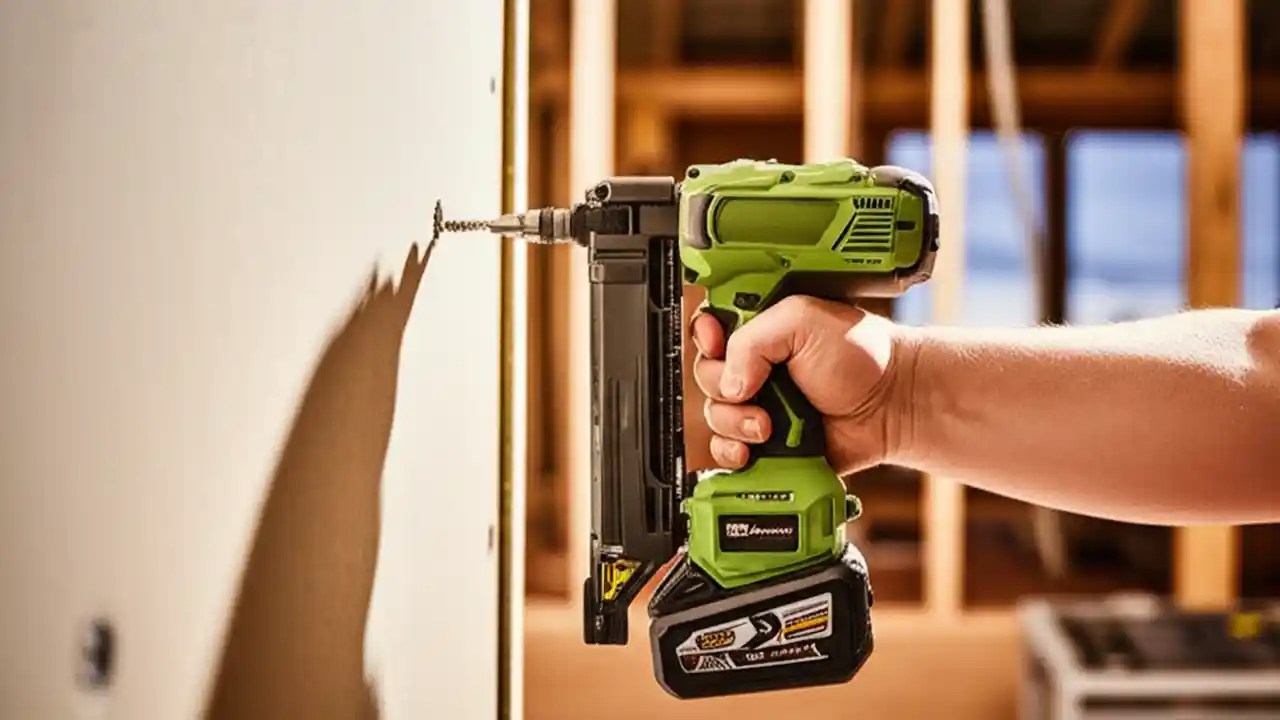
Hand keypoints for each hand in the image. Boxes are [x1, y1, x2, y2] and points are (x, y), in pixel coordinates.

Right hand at [690, 296, 911, 474]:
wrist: (893, 404)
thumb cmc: (861, 355)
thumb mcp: (803, 321)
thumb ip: (753, 340)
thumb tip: (730, 382)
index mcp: (759, 332)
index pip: (708, 330)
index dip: (705, 339)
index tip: (716, 345)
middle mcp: (754, 369)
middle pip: (706, 379)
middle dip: (724, 389)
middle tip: (755, 392)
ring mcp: (759, 408)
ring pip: (716, 418)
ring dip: (735, 424)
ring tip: (768, 427)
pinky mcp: (767, 444)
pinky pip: (729, 453)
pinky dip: (733, 454)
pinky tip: (752, 451)